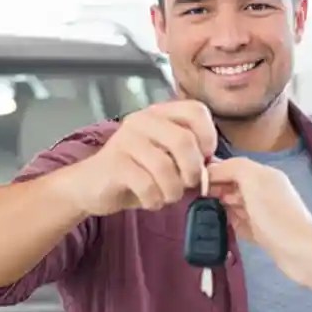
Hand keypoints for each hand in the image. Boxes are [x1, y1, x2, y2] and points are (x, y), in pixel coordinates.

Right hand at [64, 100, 217, 214]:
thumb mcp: (168, 160)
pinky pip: (147, 184)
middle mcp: (143, 120)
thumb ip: (193, 157)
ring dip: (173, 191)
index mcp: (160, 113)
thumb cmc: (137, 172)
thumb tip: (219, 166)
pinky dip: (155, 199)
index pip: (196, 111)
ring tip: (167, 196)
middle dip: (193, 170)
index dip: (208, 137)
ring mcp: (126, 139)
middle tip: (189, 184)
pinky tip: (150, 201)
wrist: (92, 186)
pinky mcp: (115, 163)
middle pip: (184, 141)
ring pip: (165, 167)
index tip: (205, 159)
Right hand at [206, 157, 311, 311]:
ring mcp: (263, 213)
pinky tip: (216, 227)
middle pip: (232, 185)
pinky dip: (228, 223)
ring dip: (219, 207)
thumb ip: (234, 167)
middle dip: (214, 190)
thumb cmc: (277, 215)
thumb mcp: (254, 181)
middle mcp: (264, 190)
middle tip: (194, 199)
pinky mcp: (262, 233)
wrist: (301, 253)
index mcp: (264, 174)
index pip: (232, 166)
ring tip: (201, 214)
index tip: (192, 182)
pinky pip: (239, 223)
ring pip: (233, 204)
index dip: (213, 172)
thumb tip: (213, 169)